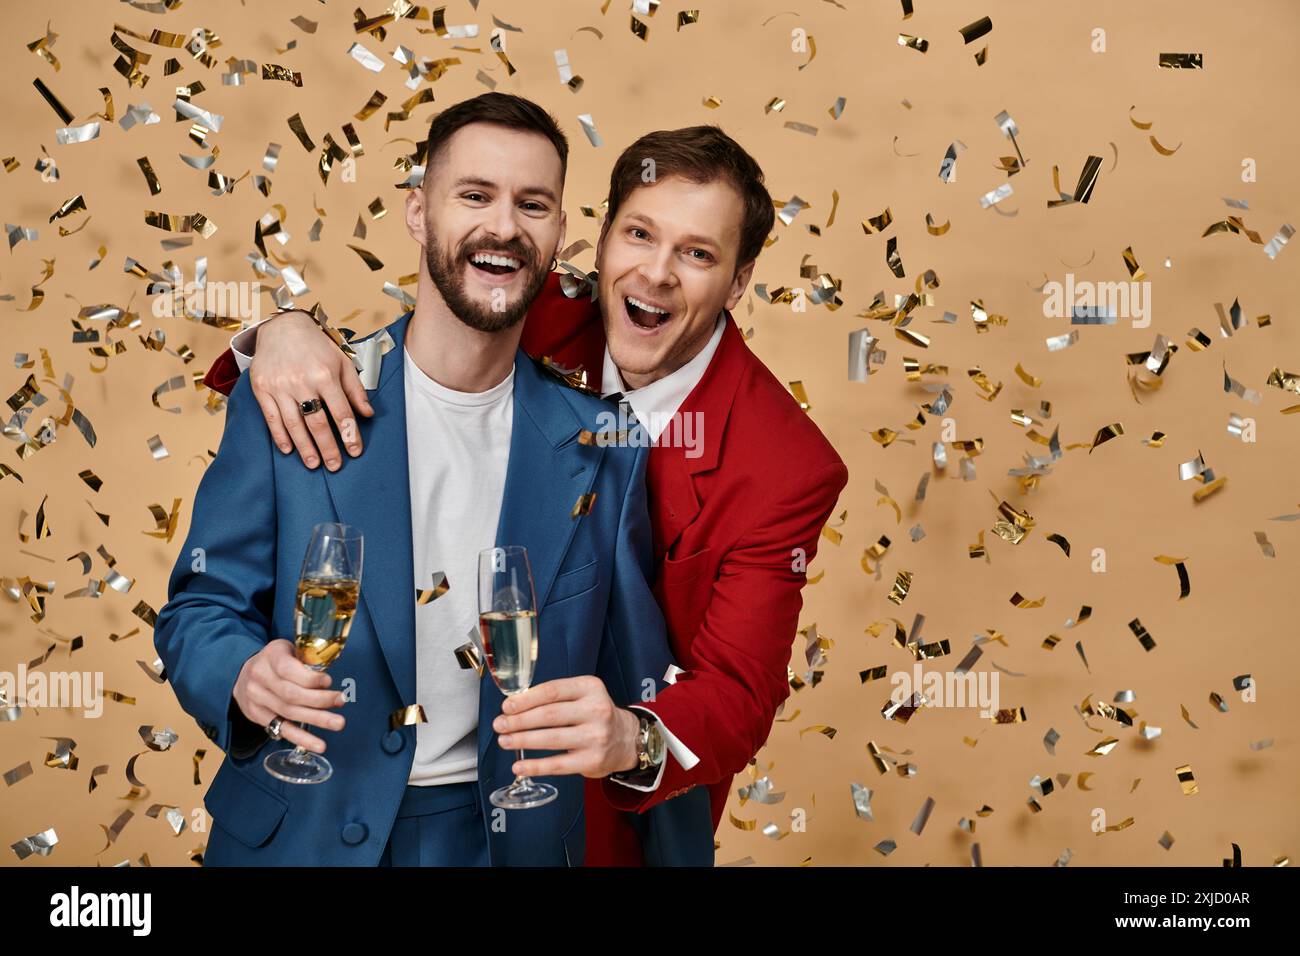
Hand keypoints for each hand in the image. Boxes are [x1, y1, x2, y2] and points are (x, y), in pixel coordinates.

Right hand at [232, 639, 345, 753]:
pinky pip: (282, 729)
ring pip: (289, 712)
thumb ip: (307, 661)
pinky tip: (319, 745)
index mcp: (271, 656)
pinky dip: (302, 738)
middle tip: (341, 701)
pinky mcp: (257, 716)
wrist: (244, 674)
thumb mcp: (291, 651)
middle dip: (319, 699)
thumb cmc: (278, 661)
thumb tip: (328, 682)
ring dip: (316, 719)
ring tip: (338, 723)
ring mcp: (256, 698)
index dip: (309, 678)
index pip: (287, 669)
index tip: (329, 682)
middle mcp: (260, 677)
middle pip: (291, 694)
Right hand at [248, 310, 373, 470]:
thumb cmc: (317, 346)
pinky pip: (271, 418)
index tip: (355, 451)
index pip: (341, 412)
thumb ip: (355, 390)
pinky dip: (280, 437)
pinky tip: (289, 450)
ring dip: (305, 448)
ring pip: (293, 424)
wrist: (282, 328)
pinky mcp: (262, 388)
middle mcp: (302, 381)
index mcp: (325, 374)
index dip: (350, 434)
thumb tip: (368, 414)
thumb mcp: (342, 362)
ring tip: (313, 464)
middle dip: (328, 448)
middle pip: (317, 423)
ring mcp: (279, 386)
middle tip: (335, 466)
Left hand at [493, 676, 640, 777]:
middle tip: (500, 725)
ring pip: (551, 739)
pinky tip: (519, 766)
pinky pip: (558, 764)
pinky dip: (535, 766)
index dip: (525, 699)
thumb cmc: (594, 715)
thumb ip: (555, 697)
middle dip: (519, 721)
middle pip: (549, 715)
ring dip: (522, 740)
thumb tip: (515, 706)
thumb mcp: (583, 695)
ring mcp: (596, 737)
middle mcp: (596, 710)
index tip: (507, 706)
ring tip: (504, 741)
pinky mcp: (592, 761)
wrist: (627, 739)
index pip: (552, 691)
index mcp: (590, 688)